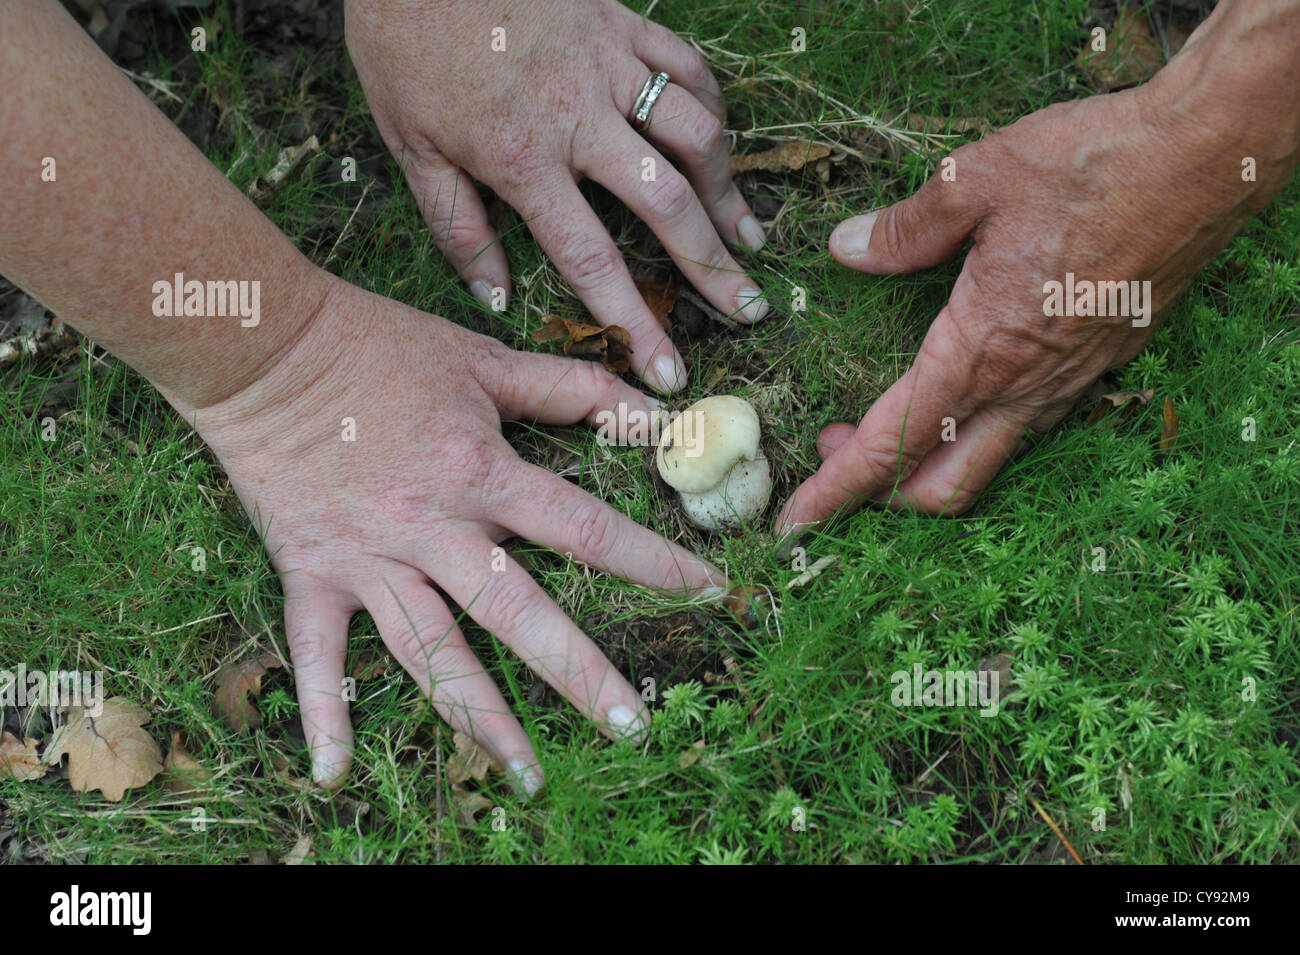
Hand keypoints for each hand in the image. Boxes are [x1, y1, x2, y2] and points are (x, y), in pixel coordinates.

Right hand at [190, 276, 722, 793]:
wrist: (269, 349)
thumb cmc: (381, 346)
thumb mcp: (485, 360)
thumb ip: (572, 389)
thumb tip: (657, 404)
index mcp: (484, 474)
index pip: (587, 530)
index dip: (655, 562)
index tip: (708, 591)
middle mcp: (434, 529)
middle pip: (520, 614)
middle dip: (582, 674)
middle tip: (633, 727)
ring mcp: (372, 559)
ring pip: (434, 652)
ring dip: (482, 717)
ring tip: (528, 773)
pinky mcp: (315, 573)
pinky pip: (318, 654)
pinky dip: (323, 712)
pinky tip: (333, 772)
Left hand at [344, 0, 769, 393]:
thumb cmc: (401, 42)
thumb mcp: (408, 144)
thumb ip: (457, 225)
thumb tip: (497, 298)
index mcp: (522, 158)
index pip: (593, 260)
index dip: (636, 323)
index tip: (667, 371)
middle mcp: (578, 117)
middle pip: (667, 203)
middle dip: (713, 266)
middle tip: (749, 310)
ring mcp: (608, 63)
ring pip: (694, 133)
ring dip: (728, 191)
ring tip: (748, 237)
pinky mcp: (622, 20)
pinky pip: (687, 67)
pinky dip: (712, 109)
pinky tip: (719, 145)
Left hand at [778, 73, 1295, 533]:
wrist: (1208, 158)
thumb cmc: (1096, 163)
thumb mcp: (976, 180)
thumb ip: (905, 230)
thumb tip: (846, 248)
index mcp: (983, 349)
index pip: (891, 445)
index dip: (835, 490)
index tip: (793, 522)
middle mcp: (1026, 386)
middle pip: (941, 486)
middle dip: (878, 492)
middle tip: (834, 452)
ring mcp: (1070, 384)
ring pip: (986, 464)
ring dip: (926, 464)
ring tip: (881, 422)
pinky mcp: (1099, 367)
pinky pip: (1027, 429)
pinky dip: (976, 436)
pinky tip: (959, 392)